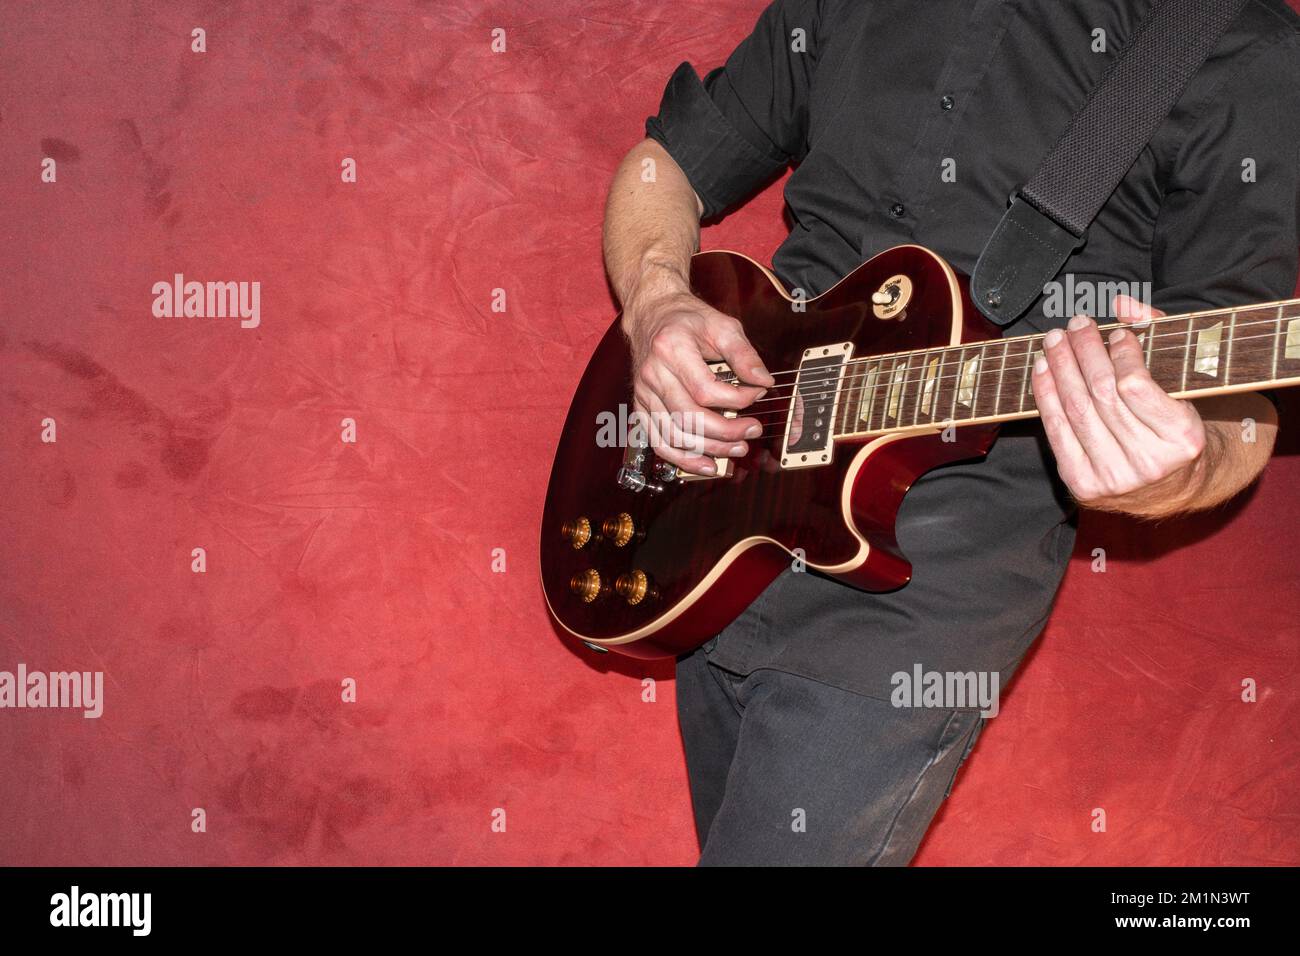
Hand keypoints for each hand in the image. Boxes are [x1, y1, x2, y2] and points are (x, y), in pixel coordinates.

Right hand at [621, 271, 774, 474]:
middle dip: (726, 431)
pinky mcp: (641, 407)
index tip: (757, 395)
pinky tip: (706, 464)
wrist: (652, 314)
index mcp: (671, 349)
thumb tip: (763, 381)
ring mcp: (644, 393)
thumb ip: (744, 353)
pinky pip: (658, 442)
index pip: (705, 389)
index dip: (736, 400)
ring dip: (709, 449)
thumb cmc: (687, 320)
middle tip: (752, 431)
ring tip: (736, 449)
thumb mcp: (721, 325)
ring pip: (674, 435)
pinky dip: (682, 459)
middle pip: (689, 417)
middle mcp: (653, 373)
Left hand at [1031, 294, 1208, 515]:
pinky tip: (1042, 368)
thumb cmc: (1175, 426)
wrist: (1171, 488)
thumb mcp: (1182, 384)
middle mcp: (1148, 462)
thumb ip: (1158, 337)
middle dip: (1083, 351)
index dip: (1119, 353)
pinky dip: (1045, 395)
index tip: (1114, 332)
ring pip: (1076, 410)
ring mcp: (1113, 477)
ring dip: (1060, 367)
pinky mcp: (1084, 484)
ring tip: (1054, 340)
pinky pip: (1056, 431)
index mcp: (1182, 438)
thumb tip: (1122, 303)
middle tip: (1075, 324)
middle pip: (1100, 394)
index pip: (1135, 385)